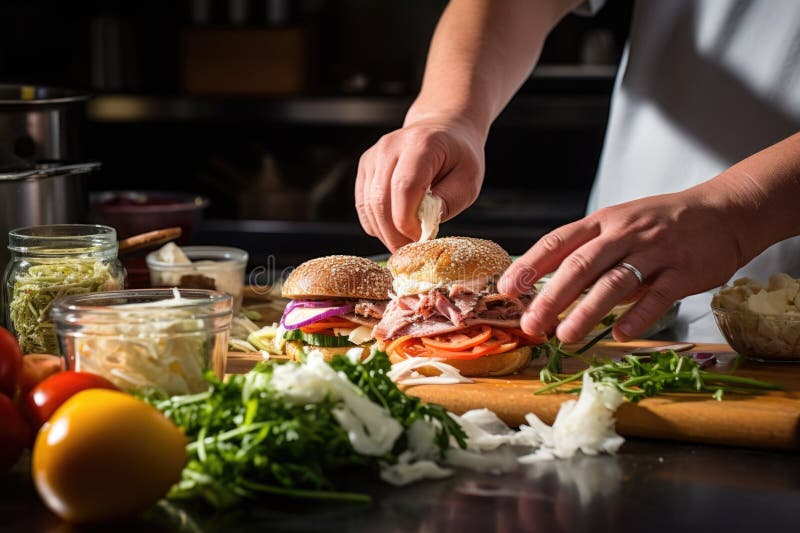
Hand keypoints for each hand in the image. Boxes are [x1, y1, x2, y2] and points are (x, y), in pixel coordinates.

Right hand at [355, 118, 484, 250]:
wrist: (442, 129)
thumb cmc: (458, 157)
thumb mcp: (469, 180)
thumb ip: (447, 201)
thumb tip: (423, 226)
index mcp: (421, 145)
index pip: (404, 188)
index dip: (408, 221)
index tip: (420, 238)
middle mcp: (391, 147)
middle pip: (380, 201)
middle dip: (394, 234)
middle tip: (410, 251)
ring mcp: (374, 156)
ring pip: (368, 206)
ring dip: (384, 232)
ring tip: (404, 242)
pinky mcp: (365, 167)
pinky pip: (363, 205)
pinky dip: (376, 224)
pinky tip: (394, 228)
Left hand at [498, 190, 744, 342]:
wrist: (724, 212)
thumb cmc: (662, 223)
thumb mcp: (620, 227)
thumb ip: (589, 255)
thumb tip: (549, 289)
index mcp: (603, 222)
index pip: (557, 242)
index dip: (530, 266)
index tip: (506, 289)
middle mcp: (625, 233)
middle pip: (580, 266)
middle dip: (551, 297)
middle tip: (531, 325)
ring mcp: (655, 251)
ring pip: (615, 282)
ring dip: (587, 311)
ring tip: (566, 336)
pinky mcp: (684, 270)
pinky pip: (657, 296)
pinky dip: (637, 317)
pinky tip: (619, 335)